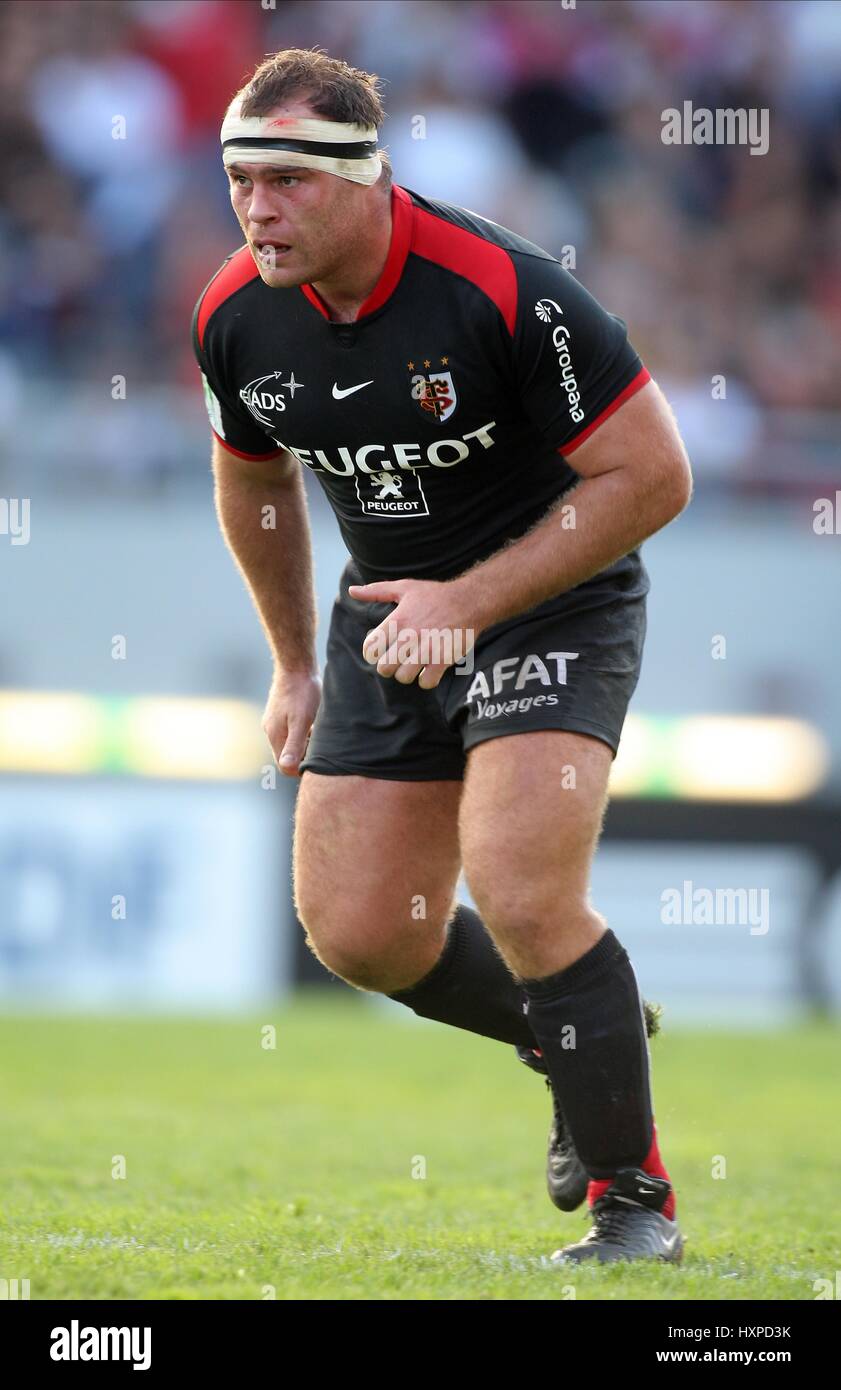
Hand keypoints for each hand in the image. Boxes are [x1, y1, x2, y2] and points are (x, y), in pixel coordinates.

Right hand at [262, 669, 321, 776]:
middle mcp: (272, 731)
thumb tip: (286, 767)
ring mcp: (276, 722)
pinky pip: (293, 731)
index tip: (318, 758)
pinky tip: (316, 722)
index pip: (285, 766)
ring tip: (320, 731)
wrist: (297, 665)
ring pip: (292, 743)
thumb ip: (294, 744)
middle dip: (305, 755)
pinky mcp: (282, 713)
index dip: (302, 767)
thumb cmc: (302, 692)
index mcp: (275, 735)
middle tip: (322, 744)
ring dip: (307, 742)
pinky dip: (305, 732)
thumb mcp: (301, 720)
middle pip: (288, 756)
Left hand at [348, 577, 481, 688]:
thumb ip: (376, 591)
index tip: (381, 649)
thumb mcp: (404, 587)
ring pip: (404, 677)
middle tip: (397, 660)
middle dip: (389, 667)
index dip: (373, 652)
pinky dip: (426, 680)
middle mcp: (410, 636)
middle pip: (385, 668)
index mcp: (397, 620)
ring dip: (407, 674)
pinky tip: (429, 670)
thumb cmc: (435, 594)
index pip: (371, 648)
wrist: (469, 601)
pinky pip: (426, 682)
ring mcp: (427, 650)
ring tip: (414, 665)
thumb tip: (352, 590)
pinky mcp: (443, 659)